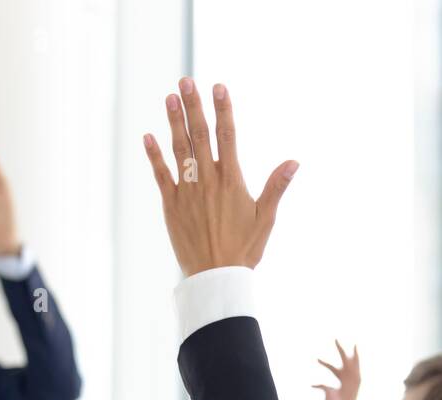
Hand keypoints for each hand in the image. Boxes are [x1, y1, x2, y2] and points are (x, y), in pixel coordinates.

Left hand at [143, 78, 297, 275]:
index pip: (227, 136)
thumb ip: (277, 187)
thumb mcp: (266, 218)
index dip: (223, 110)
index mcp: (231, 180)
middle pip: (200, 135)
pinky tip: (148, 136)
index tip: (219, 87)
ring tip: (170, 97)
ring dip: (174, 122)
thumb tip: (293, 162)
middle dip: (194, 106)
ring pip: (179, 149)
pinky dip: (154, 155)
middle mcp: (207, 181)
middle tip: (187, 81)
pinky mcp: (171, 205)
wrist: (215, 277)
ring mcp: (187, 191)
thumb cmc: (245, 250)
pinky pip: (160, 175)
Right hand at [303, 341, 360, 399]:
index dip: (353, 361)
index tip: (350, 344)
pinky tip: (313, 386)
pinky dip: (325, 385)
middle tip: (336, 341)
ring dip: (332, 371)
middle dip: (345, 359)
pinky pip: (336, 394)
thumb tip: (332, 390)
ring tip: (317, 360)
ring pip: (343, 385)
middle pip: (352, 378)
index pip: (355, 380)